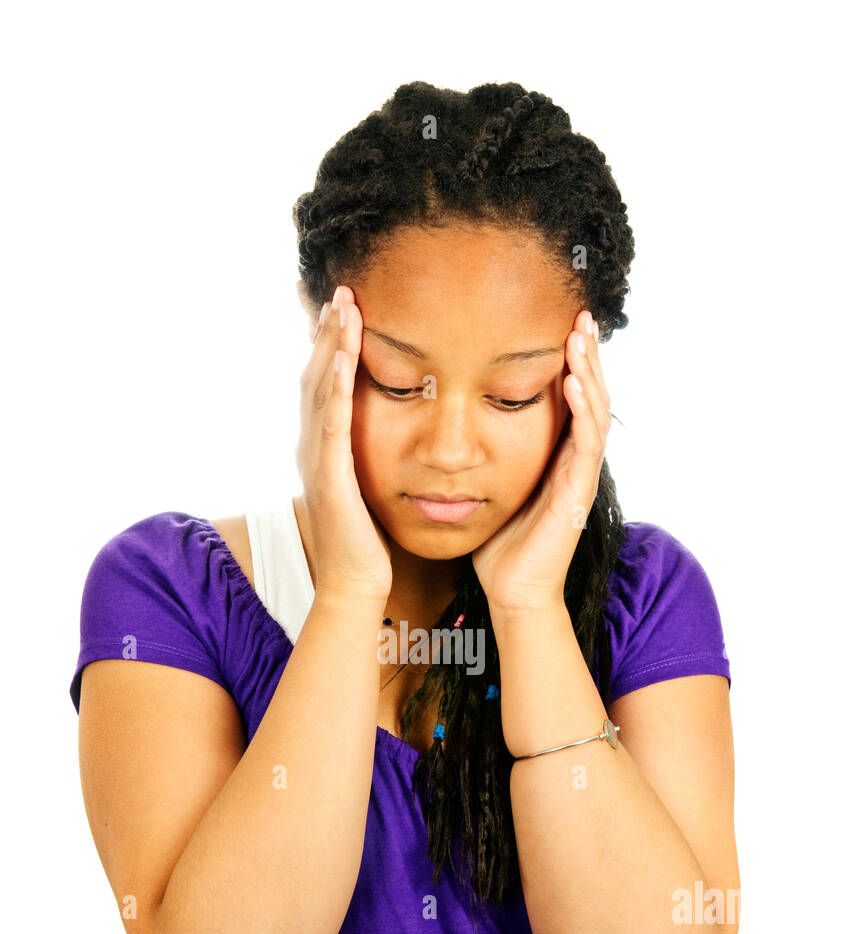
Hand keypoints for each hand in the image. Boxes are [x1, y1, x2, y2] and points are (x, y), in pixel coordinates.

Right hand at [295, 284, 391, 602]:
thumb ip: (368, 452)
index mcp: (323, 445)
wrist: (355, 580)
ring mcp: (317, 459)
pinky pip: (332, 424)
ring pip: (321, 391)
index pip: (326, 382)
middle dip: (327, 332)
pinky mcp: (330, 476)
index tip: (345, 306)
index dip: (332, 343)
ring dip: (331, 348)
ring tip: (342, 310)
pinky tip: (346, 361)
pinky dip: (337, 389)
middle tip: (341, 290)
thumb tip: (385, 429)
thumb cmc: (367, 537)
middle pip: (317, 375)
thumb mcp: (368, 482)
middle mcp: (312, 446)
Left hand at [471, 308, 611, 612]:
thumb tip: (453, 427)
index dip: (568, 361)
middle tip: (580, 313)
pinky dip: (582, 410)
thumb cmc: (499, 546)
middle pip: (590, 395)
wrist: (512, 592)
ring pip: (595, 412)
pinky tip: (573, 382)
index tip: (559, 323)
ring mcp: (579, 476)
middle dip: (586, 355)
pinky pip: (585, 444)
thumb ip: (485, 457)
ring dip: (589, 371)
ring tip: (581, 335)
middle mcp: (573, 461)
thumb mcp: (490, 488)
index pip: (569, 398)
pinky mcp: (577, 493)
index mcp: (556, 456)